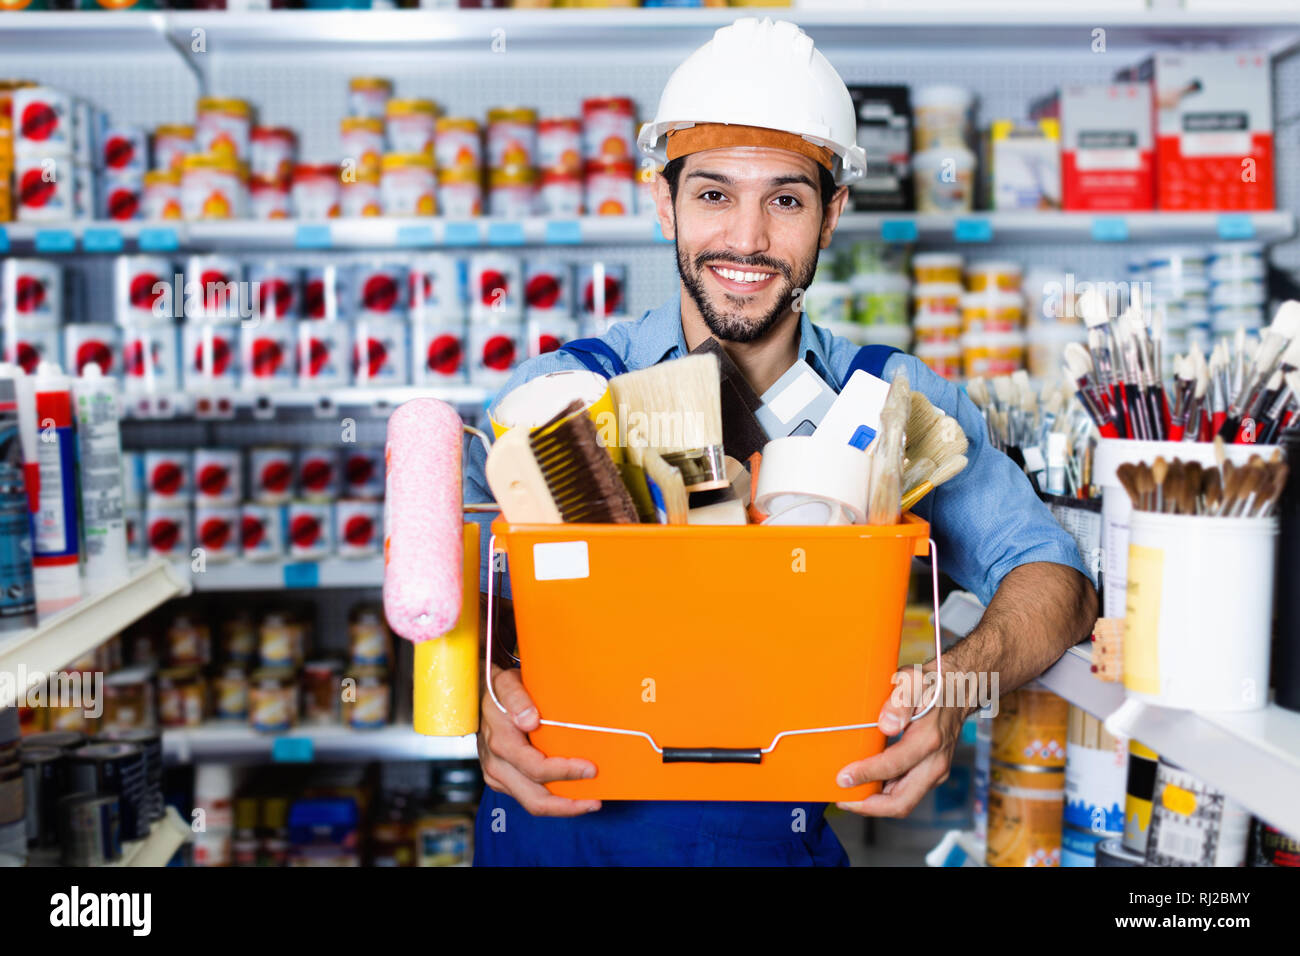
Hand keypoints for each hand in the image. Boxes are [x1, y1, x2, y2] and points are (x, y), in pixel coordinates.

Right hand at [478, 663, 601, 816]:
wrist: (479, 697)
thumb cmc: (499, 690)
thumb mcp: (506, 684)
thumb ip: (517, 698)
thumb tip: (530, 720)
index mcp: (501, 743)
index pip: (536, 768)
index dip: (565, 772)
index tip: (590, 769)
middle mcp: (496, 765)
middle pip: (534, 799)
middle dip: (567, 805)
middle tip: (594, 801)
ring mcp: (497, 775)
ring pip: (531, 803)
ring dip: (561, 806)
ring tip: (587, 801)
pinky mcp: (501, 780)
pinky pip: (527, 797)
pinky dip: (550, 799)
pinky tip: (569, 792)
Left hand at [833, 665, 964, 817]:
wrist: (958, 691)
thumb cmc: (932, 685)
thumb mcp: (914, 681)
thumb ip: (900, 700)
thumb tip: (886, 724)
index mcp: (929, 740)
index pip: (893, 766)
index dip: (865, 775)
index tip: (842, 778)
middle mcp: (935, 762)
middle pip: (902, 802)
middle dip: (869, 806)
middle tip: (843, 800)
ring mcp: (935, 771)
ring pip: (904, 802)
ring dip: (875, 804)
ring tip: (848, 797)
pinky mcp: (931, 774)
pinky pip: (906, 793)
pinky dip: (884, 796)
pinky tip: (865, 787)